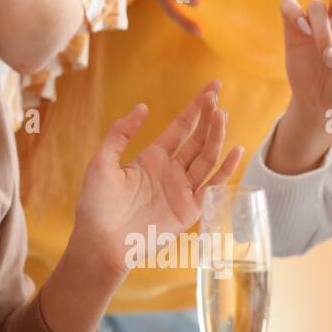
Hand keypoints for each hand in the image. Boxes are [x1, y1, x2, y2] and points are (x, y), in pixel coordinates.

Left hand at [67, 82, 242, 279]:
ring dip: (216, 137)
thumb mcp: (102, 161)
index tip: (211, 89)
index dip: (195, 108)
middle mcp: (171, 171)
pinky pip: (213, 186)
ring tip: (222, 115)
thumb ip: (120, 133)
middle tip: (217, 95)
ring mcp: (182, 190)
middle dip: (208, 117)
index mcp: (151, 158)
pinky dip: (226, 169)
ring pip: (206, 158)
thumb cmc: (96, 204)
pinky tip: (236, 150)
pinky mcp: (190, 210)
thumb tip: (143, 107)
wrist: (101, 242)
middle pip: (197, 139)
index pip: (180, 128)